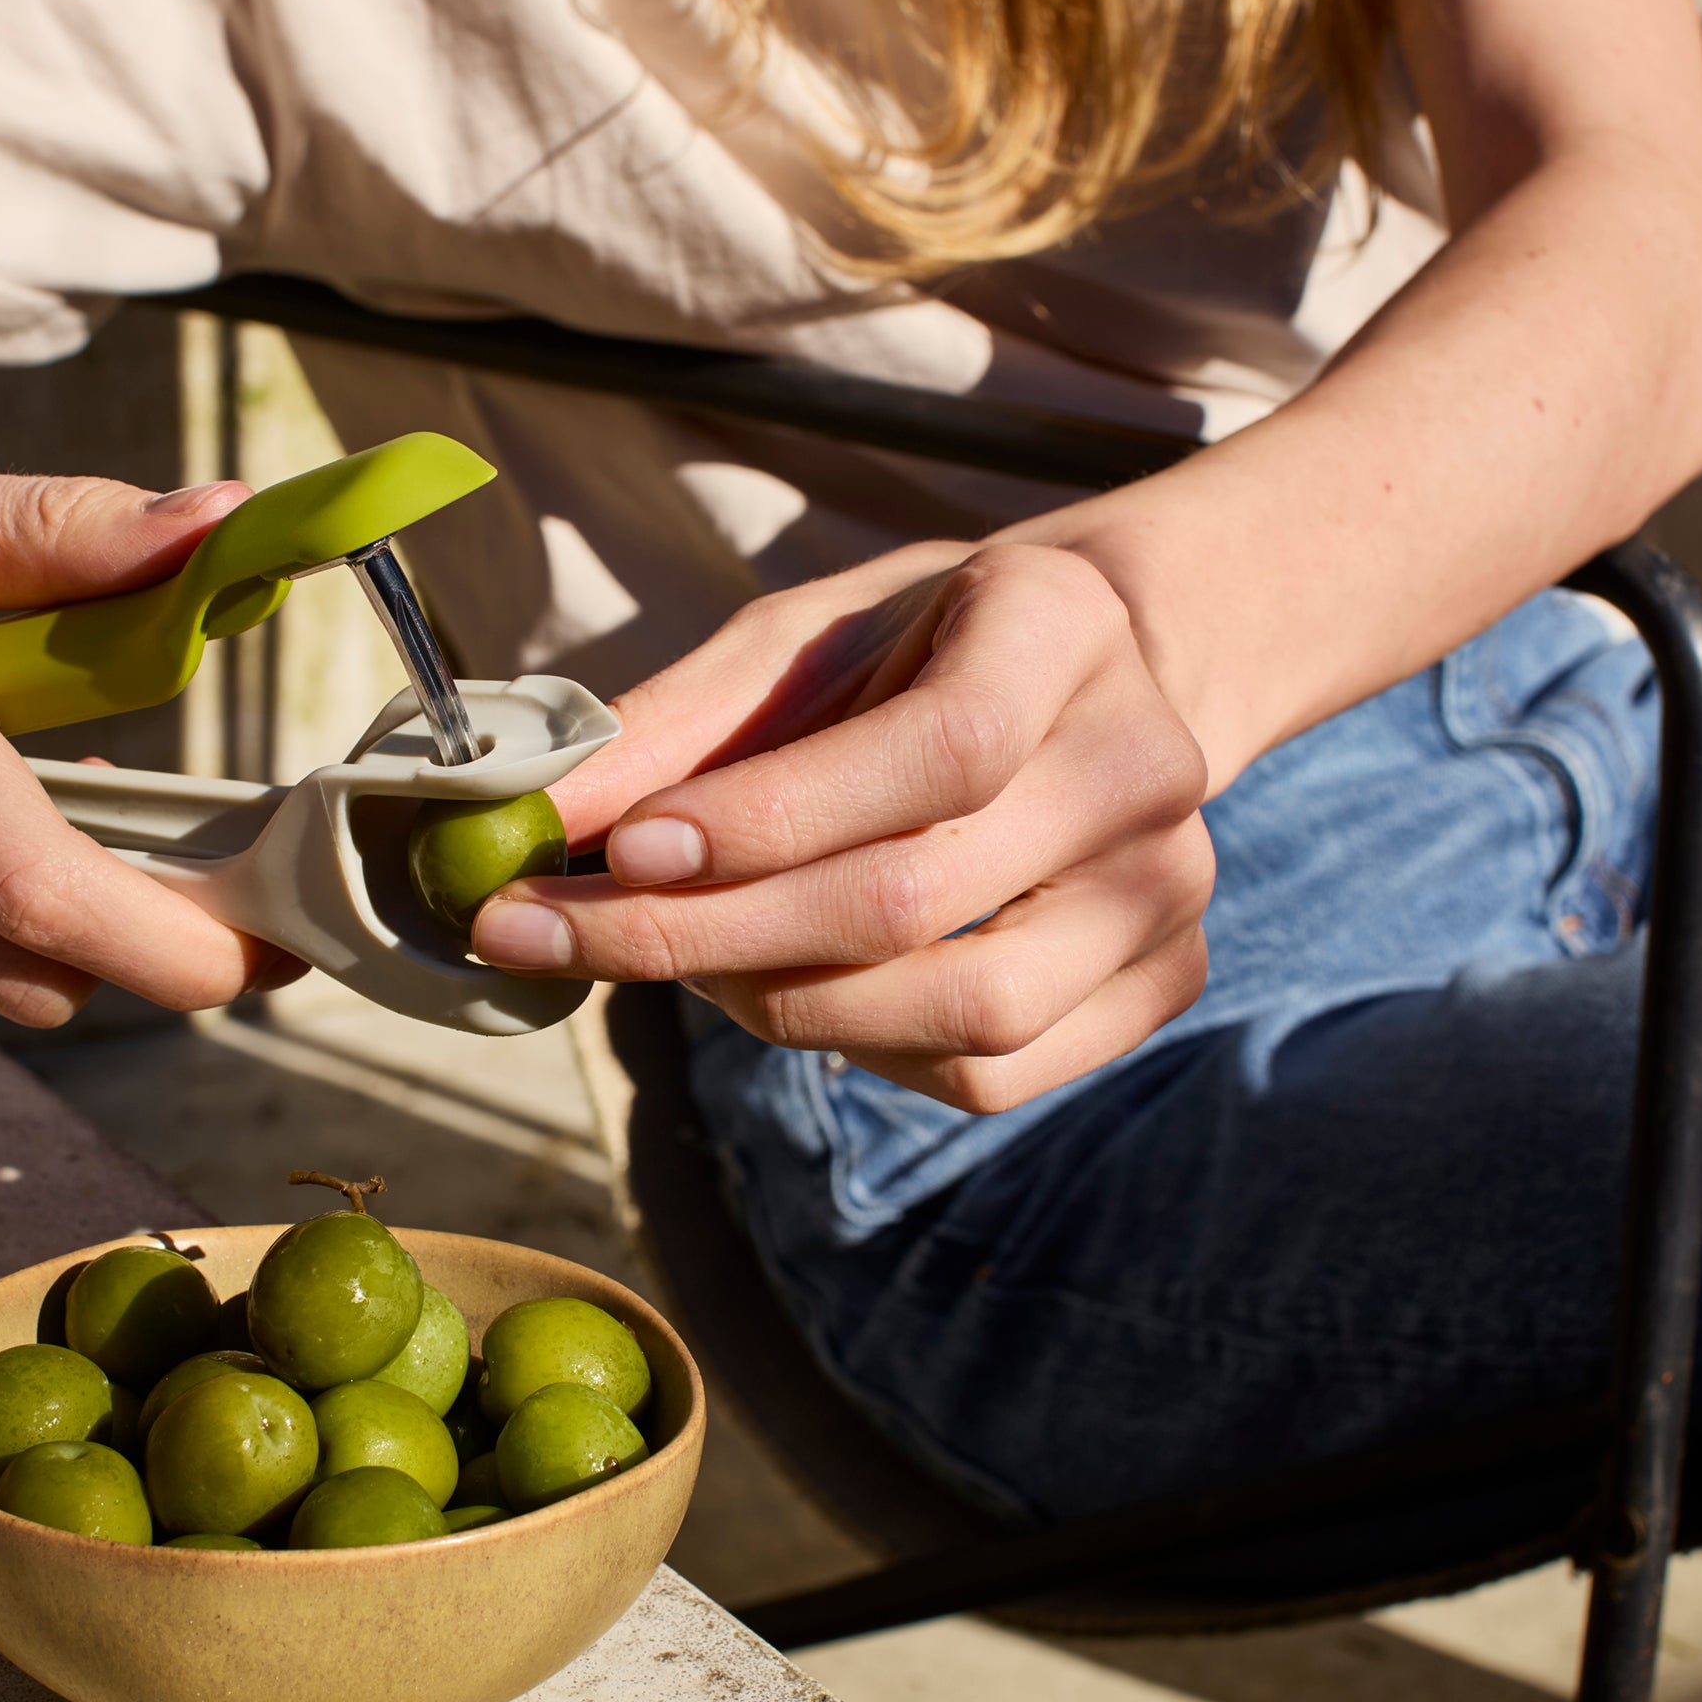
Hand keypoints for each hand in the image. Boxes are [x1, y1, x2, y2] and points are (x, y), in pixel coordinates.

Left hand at [474, 539, 1213, 1110]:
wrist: (1091, 678)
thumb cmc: (919, 649)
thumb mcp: (798, 638)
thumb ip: (676, 723)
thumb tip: (534, 815)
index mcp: (1061, 627)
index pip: (936, 752)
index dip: (768, 819)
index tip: (617, 851)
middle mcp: (1142, 765)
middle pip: (913, 901)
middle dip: (700, 936)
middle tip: (551, 935)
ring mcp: (1168, 890)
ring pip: (956, 1013)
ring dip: (774, 1004)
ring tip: (683, 956)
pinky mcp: (1164, 982)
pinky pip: (988, 1074)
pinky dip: (859, 1048)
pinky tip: (795, 987)